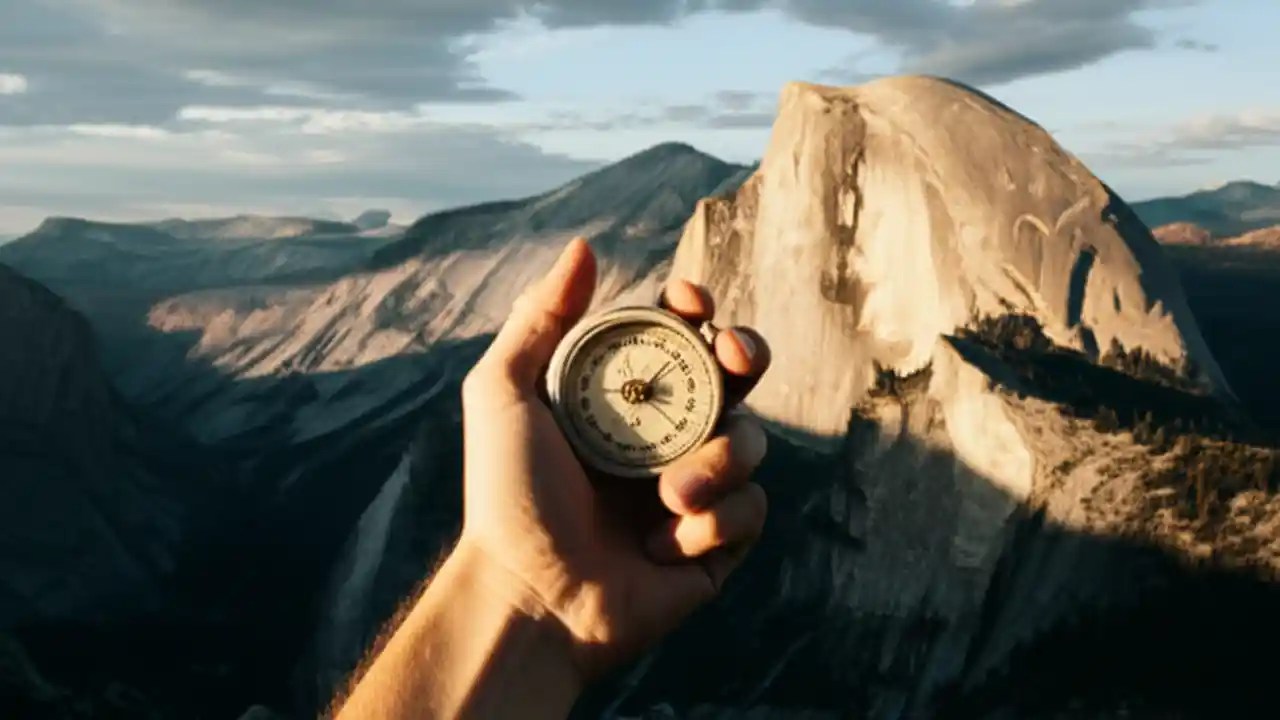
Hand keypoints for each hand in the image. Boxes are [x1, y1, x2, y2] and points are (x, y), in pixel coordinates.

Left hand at [458, 237, 771, 680]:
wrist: (531, 597)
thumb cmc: (508, 497)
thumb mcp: (504, 397)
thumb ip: (539, 320)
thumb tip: (585, 246)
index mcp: (620, 395)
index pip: (675, 334)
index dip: (696, 309)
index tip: (694, 304)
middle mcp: (662, 433)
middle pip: (733, 374)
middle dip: (747, 353)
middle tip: (735, 357)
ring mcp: (693, 486)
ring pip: (750, 440)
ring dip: (720, 461)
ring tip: (671, 496)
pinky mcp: (715, 541)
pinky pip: (751, 510)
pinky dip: (713, 524)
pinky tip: (662, 549)